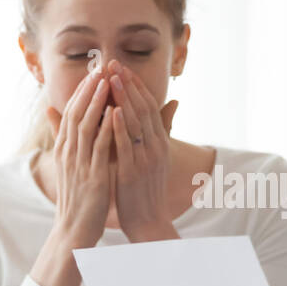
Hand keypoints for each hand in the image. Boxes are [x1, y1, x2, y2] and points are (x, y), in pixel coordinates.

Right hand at [43, 69, 116, 248]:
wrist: (73, 230)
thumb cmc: (78, 199)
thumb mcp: (71, 168)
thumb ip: (69, 142)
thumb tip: (61, 120)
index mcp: (65, 149)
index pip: (71, 112)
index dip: (82, 91)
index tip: (94, 72)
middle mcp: (68, 153)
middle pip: (76, 113)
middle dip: (88, 89)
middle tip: (100, 67)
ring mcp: (78, 164)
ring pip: (85, 125)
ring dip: (96, 102)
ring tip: (106, 81)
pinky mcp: (92, 176)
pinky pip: (98, 147)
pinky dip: (105, 128)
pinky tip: (114, 113)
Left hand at [106, 61, 178, 241]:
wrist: (148, 222)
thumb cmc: (146, 189)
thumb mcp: (156, 156)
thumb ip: (161, 129)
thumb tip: (175, 103)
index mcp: (159, 142)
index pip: (148, 106)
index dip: (135, 84)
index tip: (121, 66)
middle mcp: (155, 147)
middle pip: (142, 108)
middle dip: (127, 84)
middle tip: (112, 63)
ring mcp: (145, 159)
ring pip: (135, 123)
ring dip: (123, 98)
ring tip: (111, 78)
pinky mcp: (133, 172)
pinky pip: (126, 146)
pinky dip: (120, 127)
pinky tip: (112, 111)